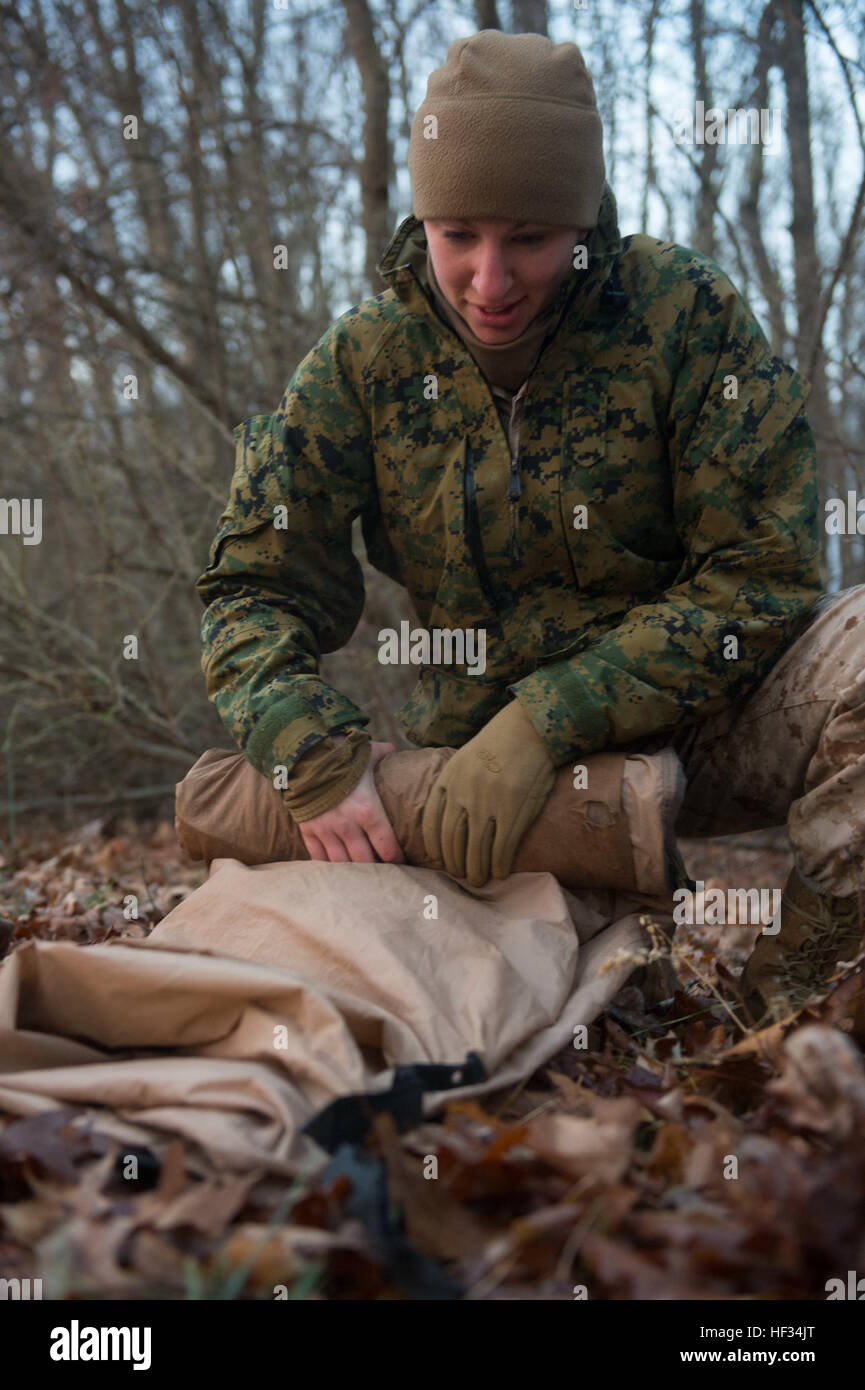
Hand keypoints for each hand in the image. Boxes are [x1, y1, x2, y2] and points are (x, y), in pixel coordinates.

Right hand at [298, 741, 404, 864]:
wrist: (304, 753)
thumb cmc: (341, 754)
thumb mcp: (368, 754)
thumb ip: (384, 755)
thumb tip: (395, 749)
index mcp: (369, 811)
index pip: (388, 848)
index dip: (396, 859)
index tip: (400, 862)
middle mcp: (348, 826)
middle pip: (365, 862)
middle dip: (374, 870)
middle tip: (380, 872)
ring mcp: (326, 830)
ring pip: (342, 864)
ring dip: (351, 871)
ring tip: (359, 874)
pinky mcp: (308, 830)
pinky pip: (319, 857)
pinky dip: (328, 865)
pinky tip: (335, 868)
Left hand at [422, 701, 555, 886]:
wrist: (529, 729)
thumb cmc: (499, 744)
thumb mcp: (463, 759)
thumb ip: (453, 785)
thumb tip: (448, 816)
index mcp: (449, 779)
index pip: (432, 822)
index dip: (434, 846)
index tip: (438, 858)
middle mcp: (464, 794)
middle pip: (452, 840)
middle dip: (454, 863)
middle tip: (460, 874)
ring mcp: (488, 804)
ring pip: (475, 849)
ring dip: (476, 870)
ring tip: (478, 879)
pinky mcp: (513, 811)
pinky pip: (502, 847)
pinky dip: (499, 864)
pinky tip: (501, 871)